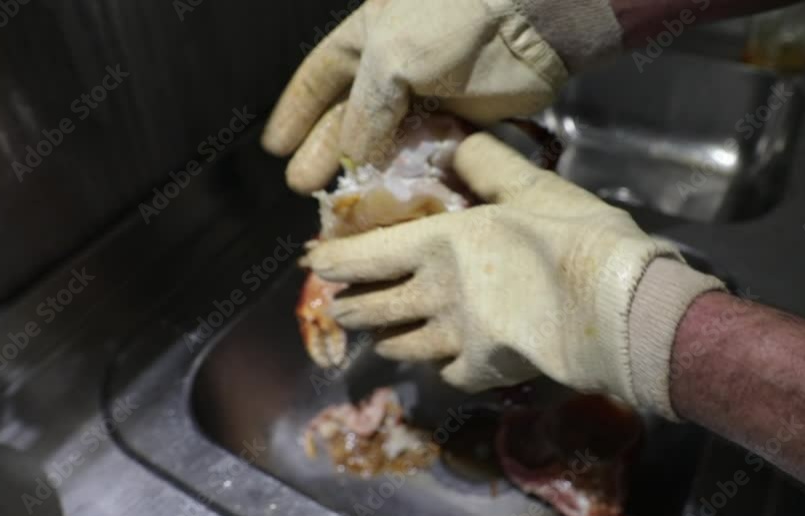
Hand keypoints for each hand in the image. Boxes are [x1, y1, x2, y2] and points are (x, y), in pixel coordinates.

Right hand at [261, 0, 622, 193]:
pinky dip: (405, 176)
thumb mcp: (390, 59)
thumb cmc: (452, 24)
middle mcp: (394, 65)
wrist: (528, 23)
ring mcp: (429, 95)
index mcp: (369, 34)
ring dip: (363, 171)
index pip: (321, 74)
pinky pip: (424, 154)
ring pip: (387, 140)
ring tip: (340, 203)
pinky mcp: (461, 120)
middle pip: (350, 114)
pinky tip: (386, 199)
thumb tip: (353, 159)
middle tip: (304, 187)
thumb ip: (363, 111)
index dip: (297, 110)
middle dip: (325, 151)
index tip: (276, 148)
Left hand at [304, 133, 723, 417]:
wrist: (613, 306)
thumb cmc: (574, 237)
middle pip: (377, 307)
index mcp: (439, 244)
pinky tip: (444, 367)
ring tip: (378, 342)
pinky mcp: (484, 371)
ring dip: (386, 342)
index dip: (336, 261)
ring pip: (405, 345)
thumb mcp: (531, 186)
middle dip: (352, 308)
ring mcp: (456, 338)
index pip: (368, 254)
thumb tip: (456, 146)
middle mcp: (435, 294)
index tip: (315, 264)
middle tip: (338, 310)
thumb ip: (486, 166)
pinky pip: (449, 373)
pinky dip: (442, 369)